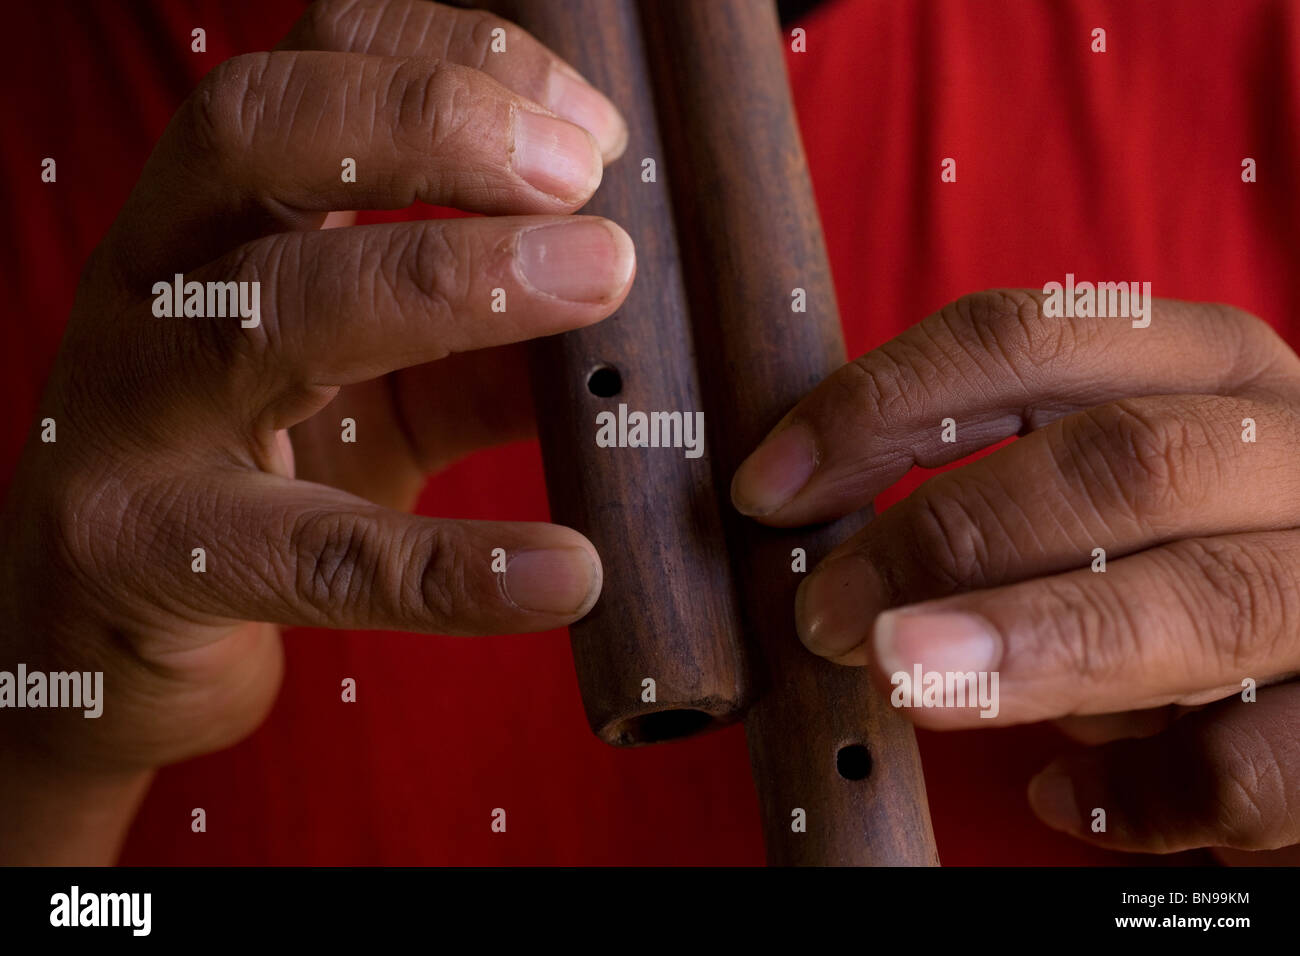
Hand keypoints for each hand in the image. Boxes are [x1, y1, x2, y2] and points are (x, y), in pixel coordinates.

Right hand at [0, 0, 633, 861]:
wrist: (95, 621)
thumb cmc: (249, 475)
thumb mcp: (374, 391)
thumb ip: (485, 352)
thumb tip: (634, 321)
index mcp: (211, 220)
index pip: (307, 69)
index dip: (451, 62)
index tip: (589, 129)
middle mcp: (153, 284)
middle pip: (256, 136)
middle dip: (432, 126)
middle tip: (581, 176)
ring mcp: (130, 417)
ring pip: (266, 313)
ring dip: (450, 279)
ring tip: (599, 281)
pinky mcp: (147, 555)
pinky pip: (312, 553)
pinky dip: (453, 564)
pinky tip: (565, 569)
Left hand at [733, 289, 1299, 855]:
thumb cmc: (1180, 558)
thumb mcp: (1102, 489)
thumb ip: (996, 480)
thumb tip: (811, 512)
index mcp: (1212, 368)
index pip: (1030, 338)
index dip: (885, 404)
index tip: (773, 486)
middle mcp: (1296, 452)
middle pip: (1124, 461)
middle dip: (951, 534)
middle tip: (832, 614)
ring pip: (1204, 604)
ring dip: (1032, 645)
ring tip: (907, 680)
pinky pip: (1254, 765)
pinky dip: (1143, 791)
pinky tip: (1058, 798)